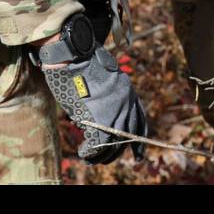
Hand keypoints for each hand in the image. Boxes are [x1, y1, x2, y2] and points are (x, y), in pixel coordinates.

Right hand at [36, 43, 147, 163]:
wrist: (73, 55)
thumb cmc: (84, 63)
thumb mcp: (104, 80)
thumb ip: (109, 98)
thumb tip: (101, 118)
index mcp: (129, 93)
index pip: (140, 122)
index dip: (138, 141)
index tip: (138, 154)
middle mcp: (126, 104)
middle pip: (128, 136)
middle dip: (117, 150)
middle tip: (107, 158)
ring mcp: (113, 113)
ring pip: (113, 145)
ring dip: (103, 155)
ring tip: (92, 158)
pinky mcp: (97, 121)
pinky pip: (97, 145)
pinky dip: (90, 152)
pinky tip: (84, 152)